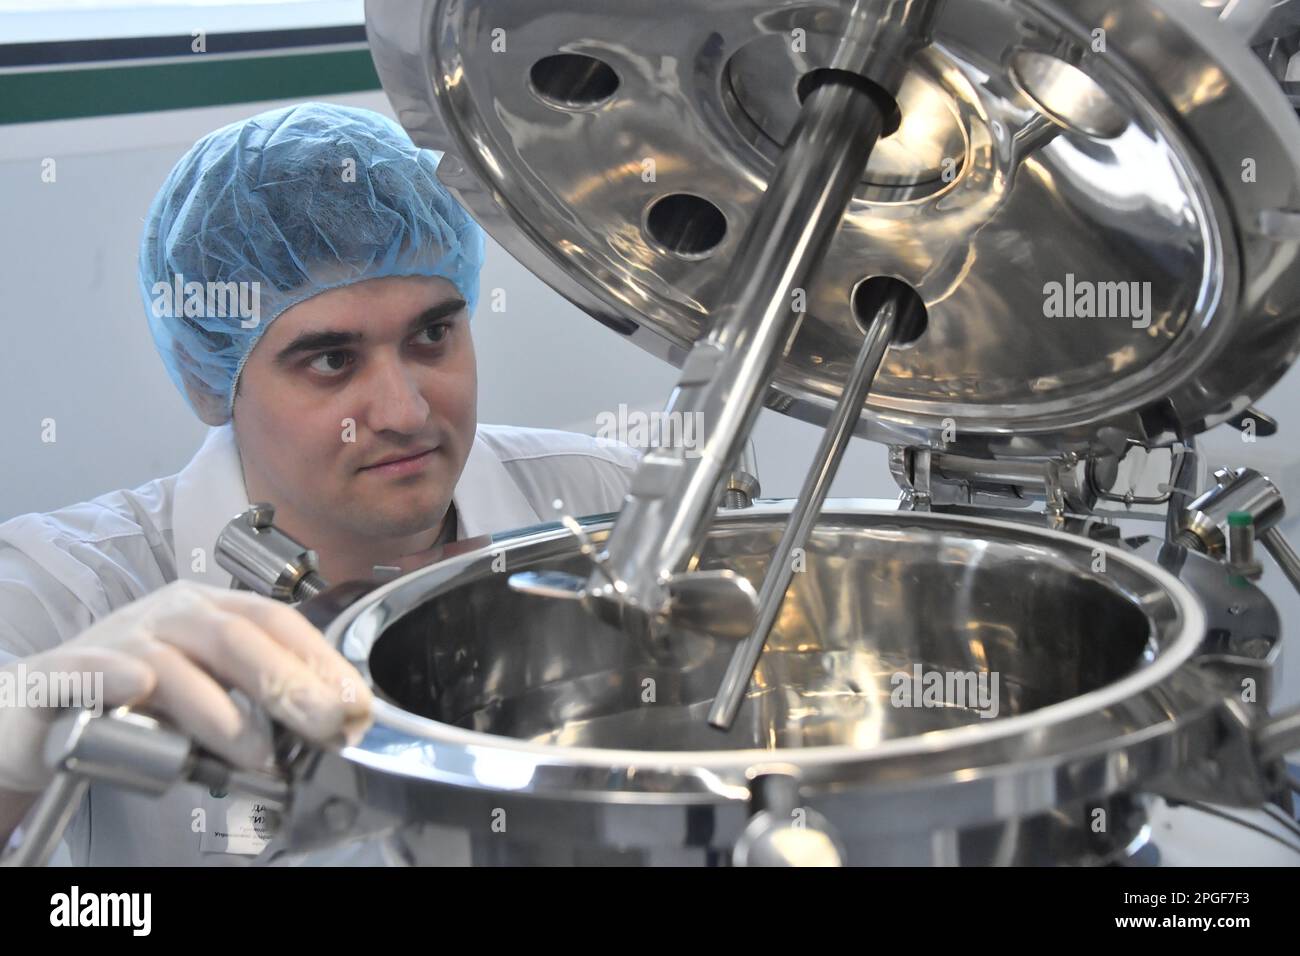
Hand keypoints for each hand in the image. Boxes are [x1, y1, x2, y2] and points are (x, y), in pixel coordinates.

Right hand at [0, 580, 371, 792]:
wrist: (39, 709)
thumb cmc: (136, 700)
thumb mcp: (210, 692)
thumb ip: (257, 703)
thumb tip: (327, 724)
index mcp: (209, 611)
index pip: (276, 622)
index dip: (319, 661)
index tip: (355, 702)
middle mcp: (167, 615)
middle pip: (236, 638)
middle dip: (289, 683)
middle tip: (328, 725)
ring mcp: (116, 640)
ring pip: (174, 663)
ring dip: (220, 711)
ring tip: (257, 754)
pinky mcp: (61, 673)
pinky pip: (91, 670)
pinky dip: (116, 676)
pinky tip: (140, 687)